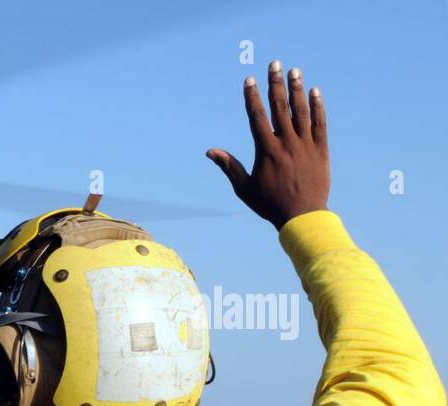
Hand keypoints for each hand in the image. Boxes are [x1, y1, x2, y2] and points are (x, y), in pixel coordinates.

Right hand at [207, 61, 329, 229]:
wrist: (302, 216)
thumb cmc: (269, 204)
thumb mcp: (244, 188)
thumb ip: (229, 166)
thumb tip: (210, 152)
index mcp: (266, 151)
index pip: (257, 117)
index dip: (252, 97)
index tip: (249, 80)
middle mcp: (286, 143)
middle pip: (280, 107)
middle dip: (276, 84)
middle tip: (275, 63)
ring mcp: (305, 144)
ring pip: (301, 111)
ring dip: (297, 89)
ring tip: (295, 70)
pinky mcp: (321, 149)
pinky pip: (319, 123)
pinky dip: (317, 107)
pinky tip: (314, 92)